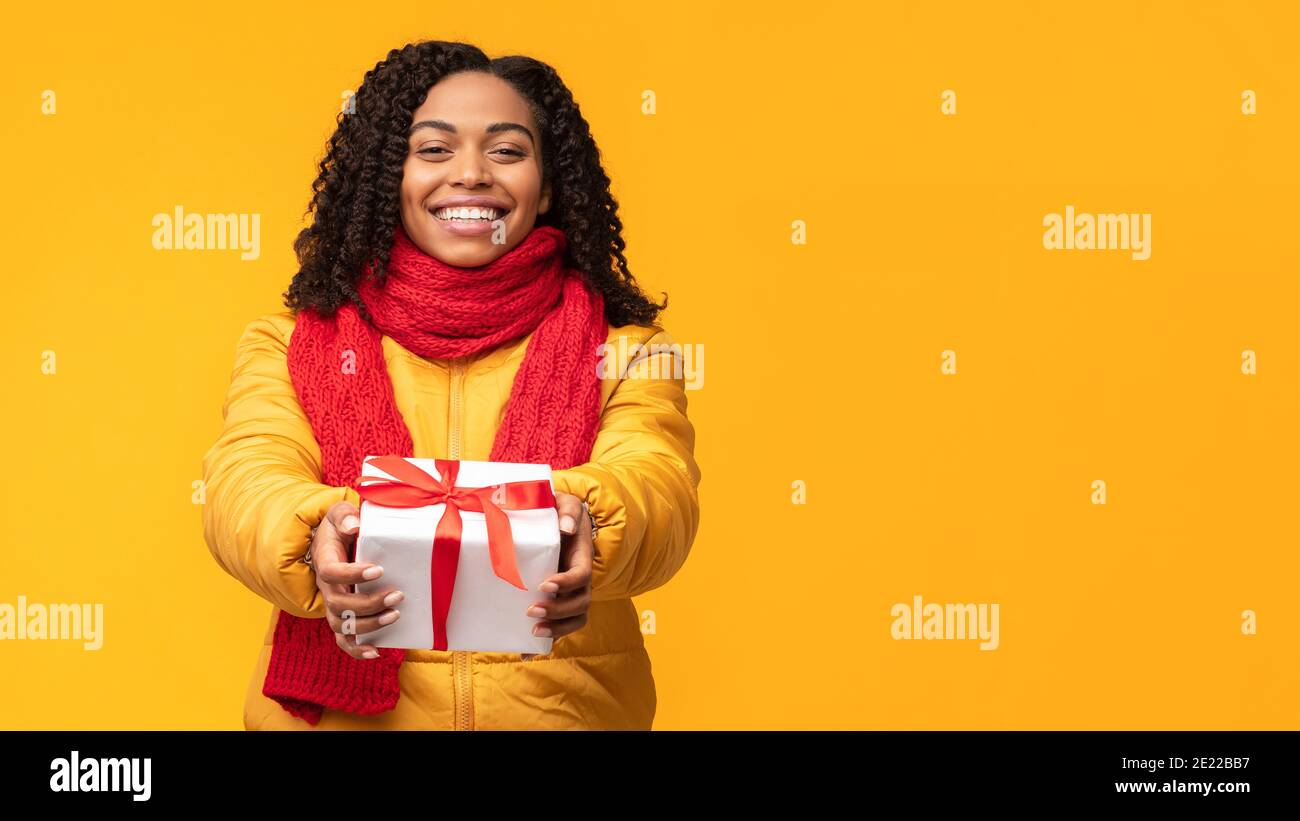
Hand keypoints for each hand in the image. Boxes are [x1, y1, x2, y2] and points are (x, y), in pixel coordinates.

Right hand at [311, 500, 402, 660]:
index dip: (352, 575)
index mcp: (324, 561)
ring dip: (369, 626)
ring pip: (342, 626)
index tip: (378, 570)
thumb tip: (355, 525)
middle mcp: (326, 588)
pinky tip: (377, 652)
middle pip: (339, 604)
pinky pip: (343, 641)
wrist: (333, 542)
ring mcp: (332, 606)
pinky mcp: (341, 617)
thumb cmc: (340, 527)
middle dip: (369, 604)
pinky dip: (357, 651)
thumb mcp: (340, 513)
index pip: (331, 573)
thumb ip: (345, 516)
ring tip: (395, 615)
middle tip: (397, 596)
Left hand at [520, 492, 593, 659]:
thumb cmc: (560, 511)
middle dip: (559, 611)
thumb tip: (565, 528)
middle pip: (580, 603)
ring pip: (575, 619)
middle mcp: (580, 580)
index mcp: (582, 557)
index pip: (582, 575)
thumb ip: (568, 510)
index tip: (545, 585)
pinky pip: (557, 627)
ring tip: (533, 632)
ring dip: (557, 629)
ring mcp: (570, 594)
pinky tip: (526, 652)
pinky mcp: (557, 603)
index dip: (567, 583)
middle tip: (532, 610)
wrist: (558, 522)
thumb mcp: (567, 502)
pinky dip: (544, 644)